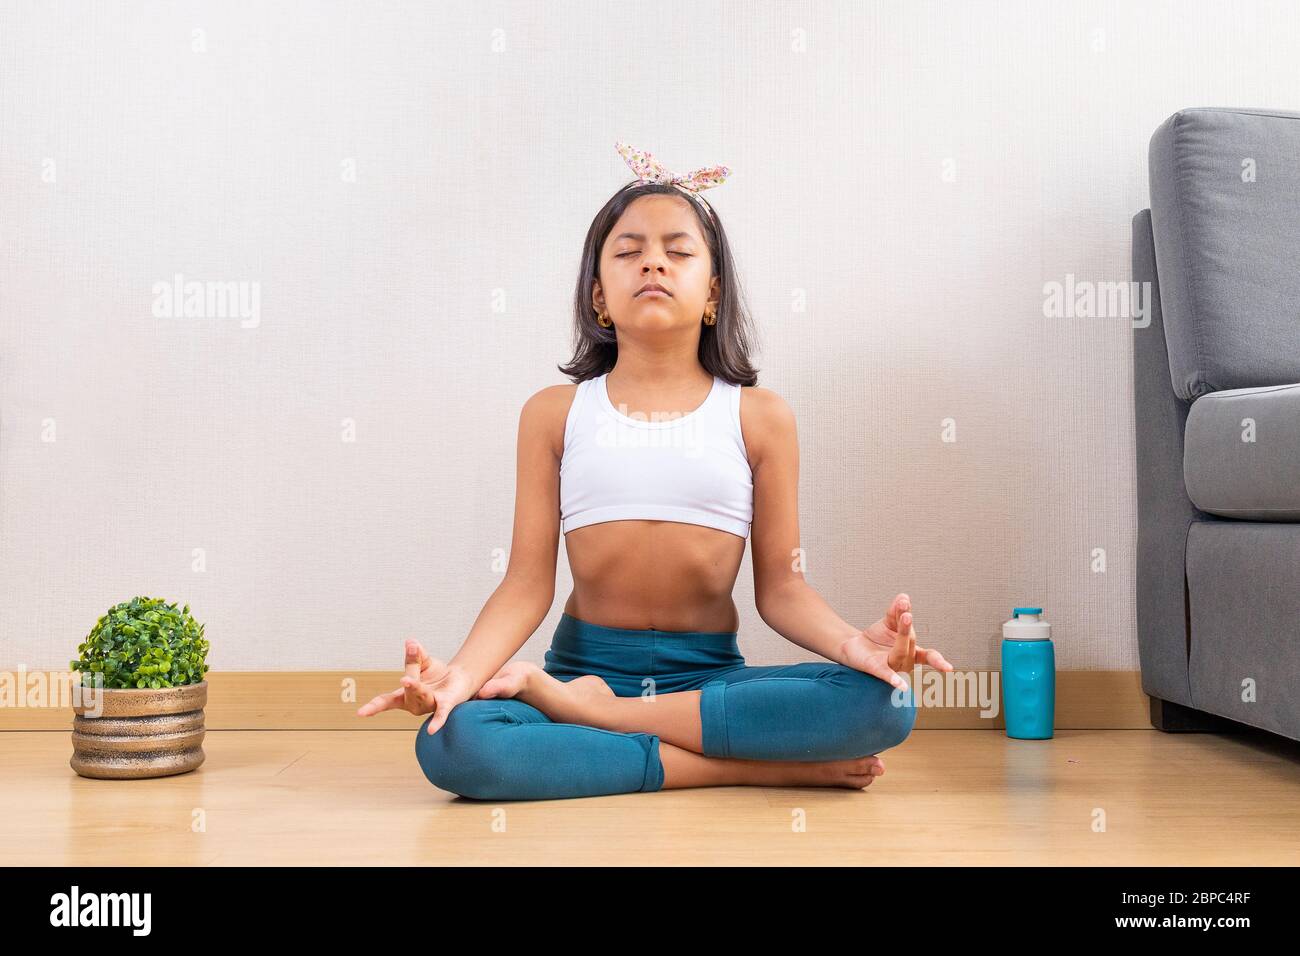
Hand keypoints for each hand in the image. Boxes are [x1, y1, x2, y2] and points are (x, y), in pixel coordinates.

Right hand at [356, 638, 474, 733]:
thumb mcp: (424, 661)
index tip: (361, 713)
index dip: (374, 707)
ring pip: (421, 696)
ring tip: (408, 680)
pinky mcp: (446, 704)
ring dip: (416, 688)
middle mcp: (415, 703)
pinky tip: (432, 731)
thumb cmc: (436, 674)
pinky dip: (437, 721)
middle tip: (404, 676)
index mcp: (405, 694)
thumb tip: (411, 642)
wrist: (460, 678)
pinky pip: (440, 714)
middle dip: (407, 679)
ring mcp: (430, 704)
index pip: (386, 701)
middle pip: (408, 690)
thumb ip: (415, 655)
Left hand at [839, 593, 952, 689]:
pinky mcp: (876, 668)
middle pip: (910, 643)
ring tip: (906, 616)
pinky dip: (894, 679)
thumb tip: (904, 597)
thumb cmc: (876, 637)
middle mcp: (905, 662)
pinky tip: (902, 686)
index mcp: (912, 652)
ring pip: (900, 652)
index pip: (928, 657)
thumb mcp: (889, 621)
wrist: (854, 645)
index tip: (949, 669)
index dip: (938, 661)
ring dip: (903, 635)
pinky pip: (886, 674)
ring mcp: (891, 666)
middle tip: (908, 612)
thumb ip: (897, 610)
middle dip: (908, 626)